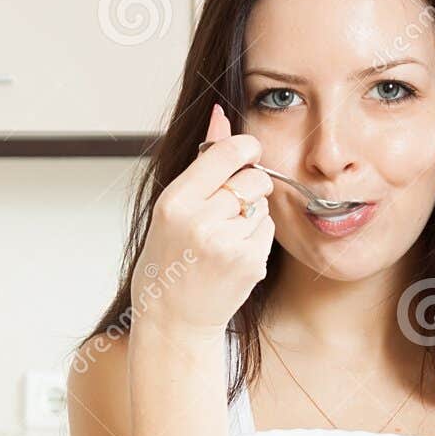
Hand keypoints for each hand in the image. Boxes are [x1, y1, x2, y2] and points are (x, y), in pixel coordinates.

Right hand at [132, 103, 275, 336]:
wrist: (174, 319)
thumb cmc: (168, 260)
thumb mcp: (172, 207)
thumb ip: (203, 163)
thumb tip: (221, 116)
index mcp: (176, 202)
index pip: (228, 153)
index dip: (246, 149)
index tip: (247, 153)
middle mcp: (202, 222)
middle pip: (253, 178)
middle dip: (250, 185)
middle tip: (230, 204)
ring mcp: (228, 245)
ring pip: (261, 204)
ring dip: (251, 213)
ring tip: (223, 236)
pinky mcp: (250, 263)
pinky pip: (266, 230)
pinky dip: (256, 236)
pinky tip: (233, 253)